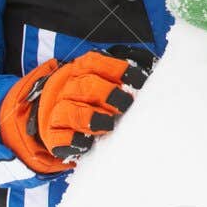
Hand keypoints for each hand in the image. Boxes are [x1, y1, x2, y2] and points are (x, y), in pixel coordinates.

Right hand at [0, 46, 156, 172]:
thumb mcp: (105, 76)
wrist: (55, 112)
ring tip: (110, 124)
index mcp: (83, 69)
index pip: (98, 63)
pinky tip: (89, 143)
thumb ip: (124, 72)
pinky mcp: (53, 134)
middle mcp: (69, 86)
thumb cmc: (92, 95)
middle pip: (86, 86)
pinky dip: (74, 141)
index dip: (120, 72)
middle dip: (110, 95)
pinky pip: (60, 138)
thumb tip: (152, 66)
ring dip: (92, 118)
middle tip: (126, 105)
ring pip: (70, 110)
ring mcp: (58, 109)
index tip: (140, 82)